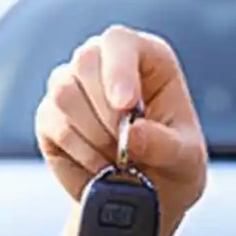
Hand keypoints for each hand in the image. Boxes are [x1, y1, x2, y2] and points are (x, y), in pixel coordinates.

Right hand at [36, 25, 207, 220]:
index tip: (126, 106)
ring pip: (64, 93)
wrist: (147, 194)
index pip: (120, 41)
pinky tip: (103, 166)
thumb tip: (132, 133)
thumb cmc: (175, 163)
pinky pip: (54, 124)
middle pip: (85, 62)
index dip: (118, 69)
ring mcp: (72, 86)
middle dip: (107, 113)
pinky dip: (81, 152)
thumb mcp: (185, 159)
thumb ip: (164, 144)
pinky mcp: (50, 115)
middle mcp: (105, 62)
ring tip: (121, 160)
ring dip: (95, 135)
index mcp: (146, 58)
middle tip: (129, 148)